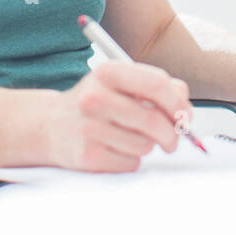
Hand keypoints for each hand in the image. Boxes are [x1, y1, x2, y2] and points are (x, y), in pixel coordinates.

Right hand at [47, 60, 192, 171]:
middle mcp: (95, 97)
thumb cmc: (96, 103)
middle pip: (154, 120)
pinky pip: (131, 162)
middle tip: (172, 139)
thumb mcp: (120, 82)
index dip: (178, 103)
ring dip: (147, 146)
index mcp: (107, 72)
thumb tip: (184, 107)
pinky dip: (132, 159)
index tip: (185, 116)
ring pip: (145, 145)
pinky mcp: (87, 154)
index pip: (157, 84)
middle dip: (171, 134)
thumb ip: (155, 87)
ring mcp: (89, 127)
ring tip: (130, 138)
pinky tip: (116, 149)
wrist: (51, 124)